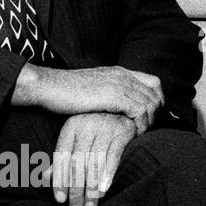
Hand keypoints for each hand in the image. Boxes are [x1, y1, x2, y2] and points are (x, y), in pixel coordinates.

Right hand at [15, 64, 162, 129]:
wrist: (48, 86)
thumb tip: (118, 107)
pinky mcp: (114, 96)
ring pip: (151, 104)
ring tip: (138, 134)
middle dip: (156, 115)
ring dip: (149, 122)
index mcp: (119, 71)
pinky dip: (141, 125)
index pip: (154, 83)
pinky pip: (141, 112)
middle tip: (145, 129)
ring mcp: (119, 84)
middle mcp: (123, 75)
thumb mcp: (92, 88)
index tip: (148, 117)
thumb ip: (108, 92)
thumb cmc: (64, 92)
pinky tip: (131, 134)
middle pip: (157, 94)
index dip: (156, 100)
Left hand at [51, 113, 135, 205]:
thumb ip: (64, 158)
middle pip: (77, 164)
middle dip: (76, 190)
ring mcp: (105, 127)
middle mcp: (86, 125)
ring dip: (91, 189)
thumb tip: (45, 177)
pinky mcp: (123, 132)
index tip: (60, 200)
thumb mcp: (78, 139)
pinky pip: (113, 156)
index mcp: (71, 127)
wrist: (126, 112)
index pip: (62, 158)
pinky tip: (103, 190)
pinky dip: (108, 174)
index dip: (60, 180)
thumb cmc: (99, 130)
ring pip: (94, 163)